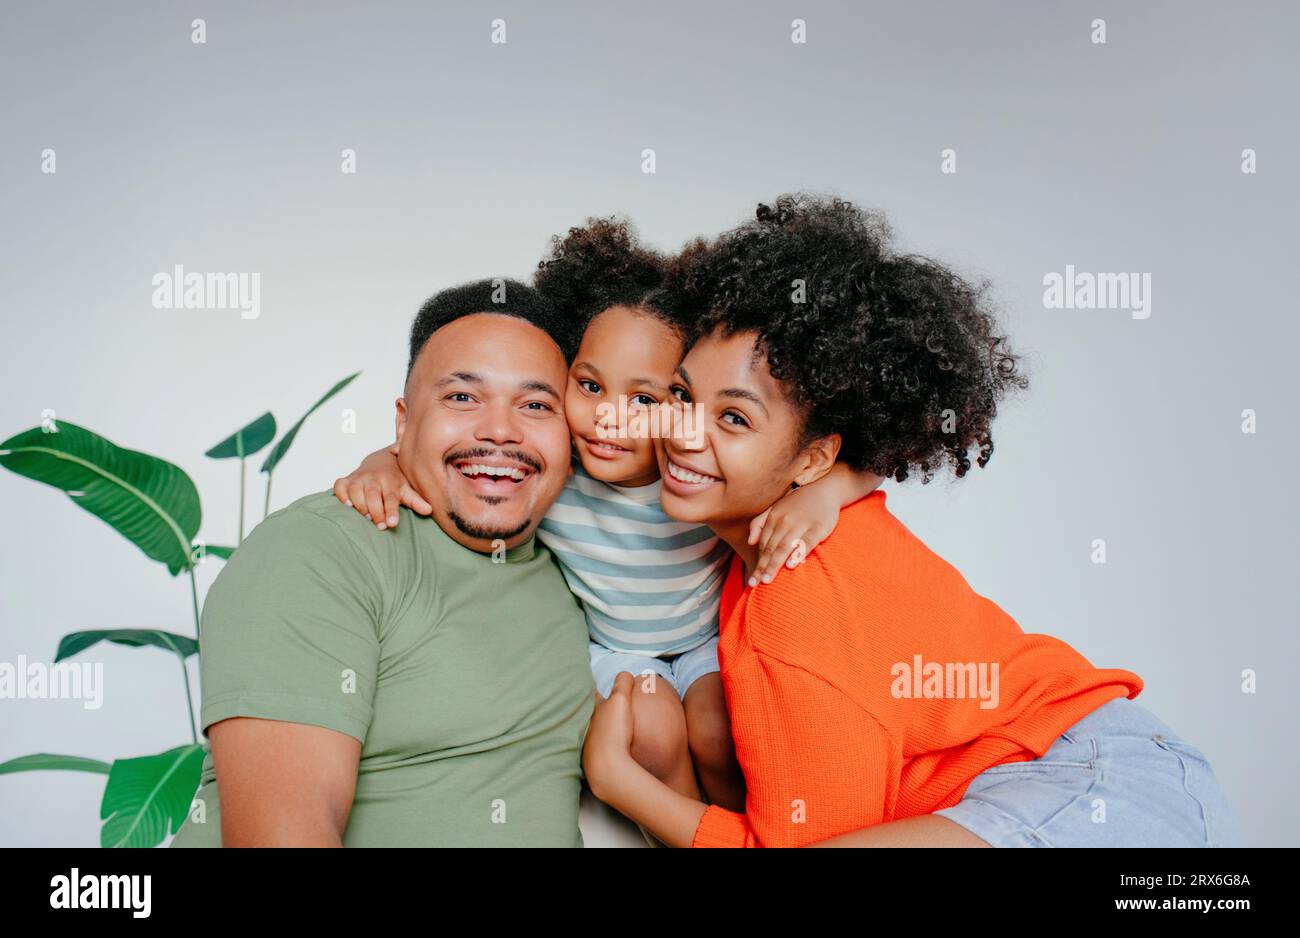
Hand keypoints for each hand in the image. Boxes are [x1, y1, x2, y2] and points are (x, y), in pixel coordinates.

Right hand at [332, 443, 431, 529]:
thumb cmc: (395, 480)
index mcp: (390, 480)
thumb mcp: (406, 488)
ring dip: (359, 505)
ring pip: (355, 490)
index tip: (392, 523)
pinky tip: (346, 505)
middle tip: (380, 526)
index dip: (390, 510)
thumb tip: (430, 510)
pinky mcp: (347, 480)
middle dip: (375, 511)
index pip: (390, 496)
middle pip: (372, 495)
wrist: (381, 460)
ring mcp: (359, 478)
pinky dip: (341, 494)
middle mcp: (373, 478)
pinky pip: (340, 486)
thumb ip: (416, 500)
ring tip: (365, 518)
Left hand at [582, 672, 636, 800]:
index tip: (581, 680)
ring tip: (597, 728)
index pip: (590, 695)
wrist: (608, 767)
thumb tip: (625, 673)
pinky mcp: (592, 763)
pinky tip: (604, 752)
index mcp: (592, 711)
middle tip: (586, 704)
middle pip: (586, 715)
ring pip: (589, 733)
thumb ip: (623, 684)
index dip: (588, 686)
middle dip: (586, 709)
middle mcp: (586, 728)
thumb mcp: (621, 701)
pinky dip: (599, 748)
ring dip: (593, 729)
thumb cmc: (614, 730)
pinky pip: (595, 751)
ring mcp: (587, 746)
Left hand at [746, 486, 835, 585]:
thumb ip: (760, 523)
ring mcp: (802, 524)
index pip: (763, 544)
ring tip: (767, 579)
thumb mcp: (775, 508)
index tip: (752, 579)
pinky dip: (798, 553)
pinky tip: (791, 565)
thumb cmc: (798, 504)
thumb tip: (750, 541)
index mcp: (774, 517)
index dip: (757, 562)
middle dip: (763, 567)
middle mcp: (785, 520)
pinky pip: (806, 542)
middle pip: (771, 548)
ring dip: (775, 564)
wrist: (825, 490)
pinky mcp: (818, 527)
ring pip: (785, 546)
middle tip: (755, 583)